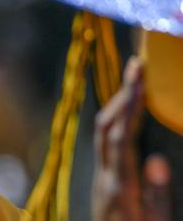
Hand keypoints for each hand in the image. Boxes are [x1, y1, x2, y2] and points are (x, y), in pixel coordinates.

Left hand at [92, 56, 171, 220]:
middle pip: (107, 126)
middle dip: (122, 94)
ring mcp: (102, 179)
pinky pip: (106, 142)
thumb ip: (158, 194)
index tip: (140, 75)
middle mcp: (106, 177)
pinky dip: (116, 120)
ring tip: (134, 80)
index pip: (121, 134)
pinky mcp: (105, 182)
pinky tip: (127, 112)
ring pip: (102, 132)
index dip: (130, 102)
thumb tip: (157, 160)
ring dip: (117, 104)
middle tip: (137, 65)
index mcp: (120, 185)